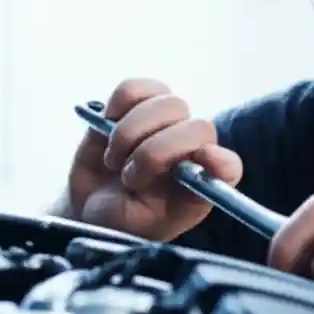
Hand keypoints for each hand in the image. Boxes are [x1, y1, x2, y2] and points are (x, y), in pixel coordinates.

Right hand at [60, 79, 242, 241]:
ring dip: (130, 133)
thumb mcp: (154, 224)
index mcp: (203, 181)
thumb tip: (213, 156)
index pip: (228, 165)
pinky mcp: (134, 105)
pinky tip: (106, 132)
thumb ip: (189, 198)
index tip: (194, 165)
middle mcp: (191, 148)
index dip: (216, 162)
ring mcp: (164, 122)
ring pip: (164, 102)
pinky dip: (116, 108)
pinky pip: (132, 89)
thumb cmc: (125, 220)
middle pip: (194, 126)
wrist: (85, 211)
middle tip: (130, 179)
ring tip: (115, 161)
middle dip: (154, 153)